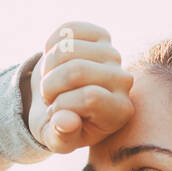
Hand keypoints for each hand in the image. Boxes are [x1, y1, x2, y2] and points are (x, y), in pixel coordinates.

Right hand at [25, 21, 133, 154]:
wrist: (60, 101)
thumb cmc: (62, 125)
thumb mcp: (58, 140)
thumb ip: (61, 137)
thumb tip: (65, 122)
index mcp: (120, 112)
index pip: (89, 97)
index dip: (62, 104)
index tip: (56, 114)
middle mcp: (124, 82)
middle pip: (76, 70)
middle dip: (50, 84)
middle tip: (49, 97)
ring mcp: (113, 56)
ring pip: (68, 49)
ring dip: (48, 66)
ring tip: (52, 81)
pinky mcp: (101, 36)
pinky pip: (68, 30)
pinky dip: (51, 45)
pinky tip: (56, 62)